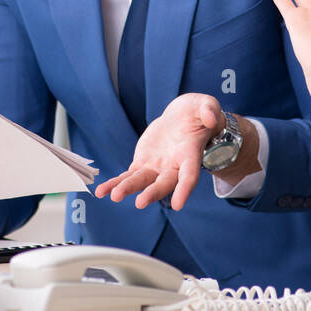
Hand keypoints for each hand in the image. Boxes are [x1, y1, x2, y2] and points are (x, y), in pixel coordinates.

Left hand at [94, 94, 222, 210]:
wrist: (183, 118)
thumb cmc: (198, 113)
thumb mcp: (206, 105)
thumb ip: (209, 110)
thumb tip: (210, 118)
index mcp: (190, 154)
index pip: (189, 175)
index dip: (185, 190)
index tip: (178, 204)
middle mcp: (174, 166)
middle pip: (163, 184)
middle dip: (152, 193)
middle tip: (140, 203)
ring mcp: (157, 167)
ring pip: (141, 181)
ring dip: (127, 189)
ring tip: (113, 196)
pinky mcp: (142, 163)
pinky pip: (127, 175)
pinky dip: (115, 183)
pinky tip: (101, 192)